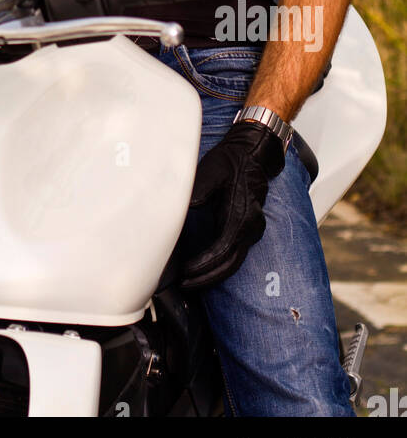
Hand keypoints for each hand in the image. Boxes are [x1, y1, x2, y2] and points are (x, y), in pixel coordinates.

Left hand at [178, 121, 285, 291]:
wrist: (254, 154)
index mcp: (241, 214)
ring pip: (234, 262)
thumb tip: (188, 205)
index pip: (222, 249)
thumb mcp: (213, 169)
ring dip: (213, 274)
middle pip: (230, 263)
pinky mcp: (247, 228)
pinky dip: (219, 265)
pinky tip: (203, 268)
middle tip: (185, 284)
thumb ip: (201, 187)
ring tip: (190, 280)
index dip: (204, 265)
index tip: (186, 272)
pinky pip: (234, 254)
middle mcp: (250, 226)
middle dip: (207, 277)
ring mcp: (251, 229)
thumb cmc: (233, 161)